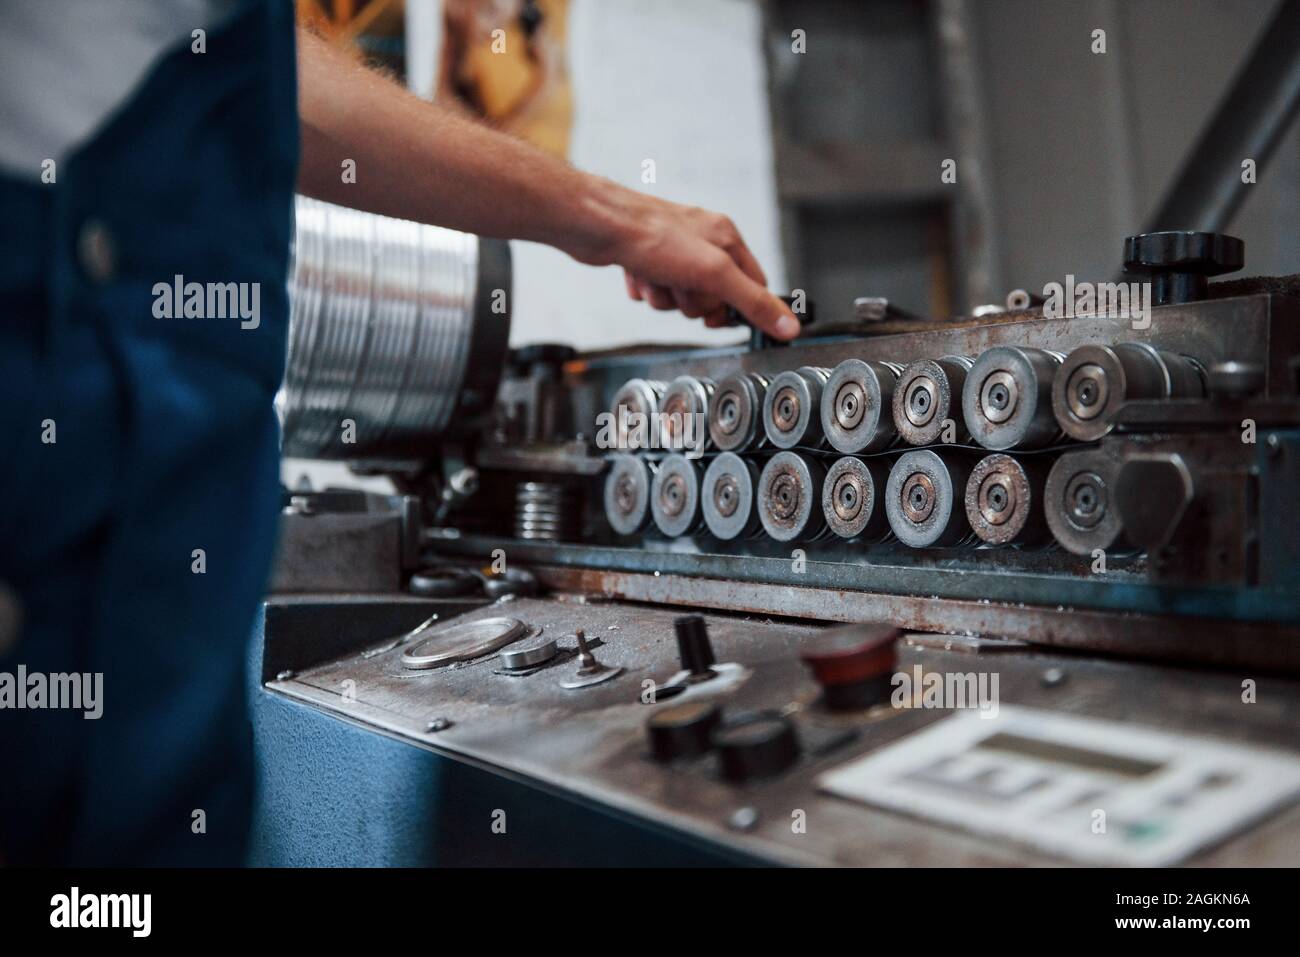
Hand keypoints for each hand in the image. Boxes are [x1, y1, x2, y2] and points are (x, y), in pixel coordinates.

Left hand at [566, 181, 800, 340]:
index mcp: (726, 237)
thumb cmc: (653, 238)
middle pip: (714, 296)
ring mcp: (672, 249)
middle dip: (692, 301)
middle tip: (679, 286)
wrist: (597, 226)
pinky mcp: (646, 258)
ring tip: (653, 277)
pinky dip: (645, 289)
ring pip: (681, 297)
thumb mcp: (714, 275)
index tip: (719, 318)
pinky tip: (636, 274)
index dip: (738, 308)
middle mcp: (702, 240)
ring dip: (665, 297)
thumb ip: (753, 302)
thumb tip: (788, 325)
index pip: (753, 284)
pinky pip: (655, 292)